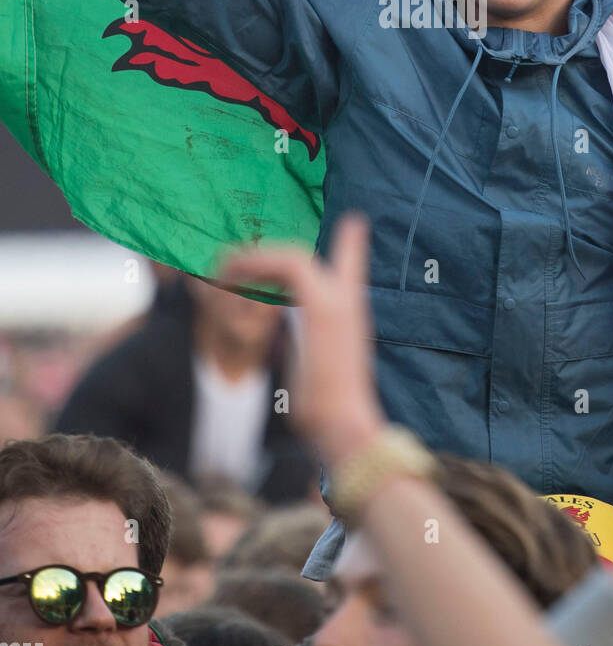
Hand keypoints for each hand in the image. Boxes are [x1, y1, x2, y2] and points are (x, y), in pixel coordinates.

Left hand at [217, 214, 386, 465]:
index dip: (351, 244)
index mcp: (349, 317)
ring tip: (224, 272)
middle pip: (303, 258)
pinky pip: (288, 265)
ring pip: (293, 256)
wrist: (345, 423)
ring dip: (254, 260)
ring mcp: (337, 299)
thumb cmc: (331, 416)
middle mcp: (348, 301)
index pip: (354, 267)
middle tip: (230, 266)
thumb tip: (295, 369)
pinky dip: (257, 264)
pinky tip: (231, 277)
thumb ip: (307, 359)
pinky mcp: (322, 304)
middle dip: (263, 257)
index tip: (355, 222)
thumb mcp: (317, 380)